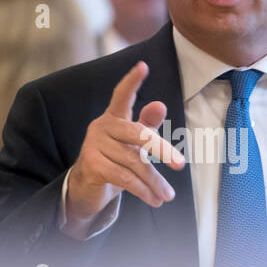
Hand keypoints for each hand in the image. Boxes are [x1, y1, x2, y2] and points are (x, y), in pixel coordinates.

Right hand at [65, 61, 185, 221]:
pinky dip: (142, 190)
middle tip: (180, 165)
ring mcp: (94, 145)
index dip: (132, 81)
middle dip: (161, 149)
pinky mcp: (91, 165)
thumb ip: (147, 125)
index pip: (122, 95)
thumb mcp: (133, 143)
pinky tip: (154, 200)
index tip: (143, 66)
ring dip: (154, 181)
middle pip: (138, 134)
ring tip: (168, 195)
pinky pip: (124, 178)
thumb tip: (160, 105)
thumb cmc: (115, 159)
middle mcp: (102, 126)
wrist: (86, 187)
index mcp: (114, 116)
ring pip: (133, 162)